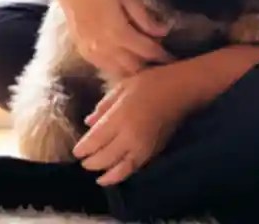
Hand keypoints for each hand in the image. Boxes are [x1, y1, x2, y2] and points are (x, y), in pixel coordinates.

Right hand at [56, 0, 174, 77]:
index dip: (163, 56)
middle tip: (163, 63)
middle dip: (151, 66)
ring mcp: (94, 53)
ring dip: (136, 70)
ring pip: (121, 72)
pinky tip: (131, 61)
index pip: (147, 51)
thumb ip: (144, 16)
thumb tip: (163, 32)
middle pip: (135, 66)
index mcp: (118, 31)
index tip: (174, 58)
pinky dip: (122, 69)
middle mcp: (105, 47)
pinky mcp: (87, 55)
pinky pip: (109, 69)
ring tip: (149, 64)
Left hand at [71, 65, 195, 185]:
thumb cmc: (151, 82)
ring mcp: (143, 147)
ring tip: (98, 176)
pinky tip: (115, 174)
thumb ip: (103, 107)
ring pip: (120, 170)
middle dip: (90, 163)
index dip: (82, 150)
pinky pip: (134, 168)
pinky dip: (122, 174)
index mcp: (120, 118)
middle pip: (104, 158)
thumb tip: (88, 122)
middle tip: (83, 162)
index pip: (94, 142)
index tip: (76, 152)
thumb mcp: (122, 87)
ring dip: (106, 175)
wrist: (182, 90)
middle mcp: (130, 137)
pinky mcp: (154, 152)